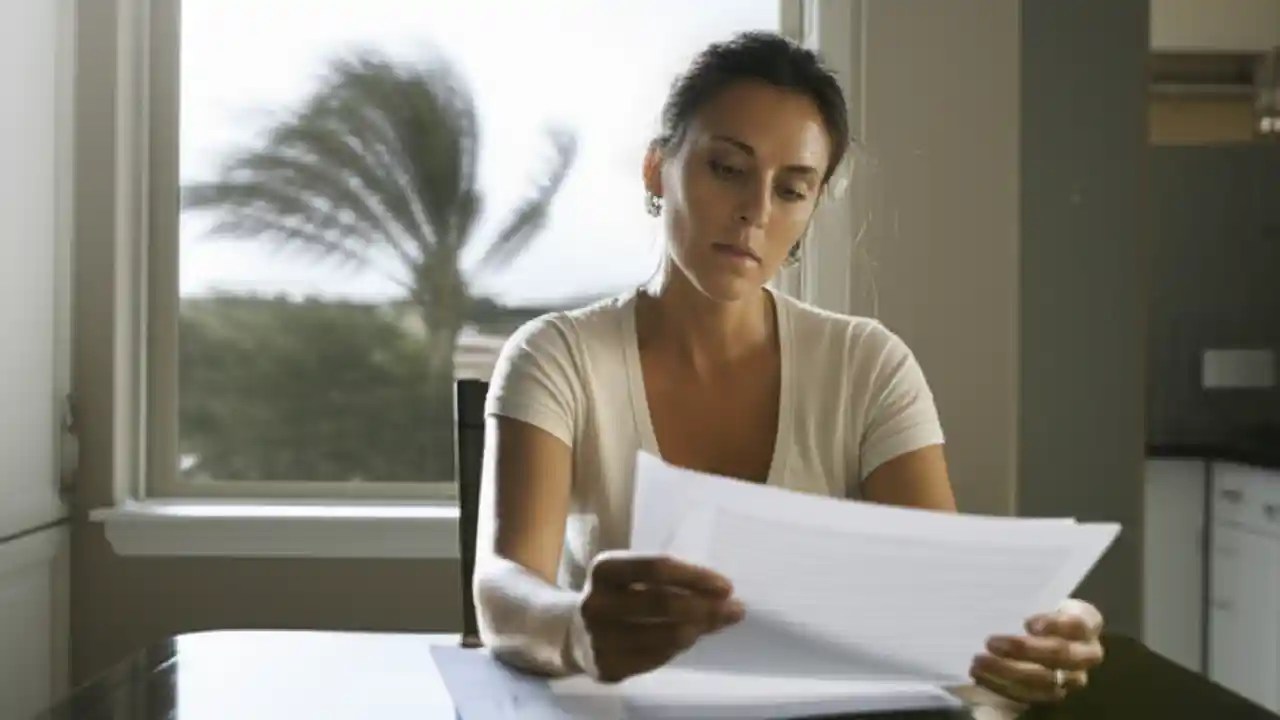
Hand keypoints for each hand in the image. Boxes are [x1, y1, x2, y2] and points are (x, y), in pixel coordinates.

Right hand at [575, 552, 744, 682]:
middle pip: (663, 603)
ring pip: (664, 636)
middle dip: (705, 606)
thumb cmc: (617, 596)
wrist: (572, 633)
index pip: (657, 568)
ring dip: (700, 629)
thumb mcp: (631, 576)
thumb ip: (670, 580)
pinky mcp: (607, 667)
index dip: (695, 576)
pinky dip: (679, 647)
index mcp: (605, 569)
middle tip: (734, 609)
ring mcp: (599, 638)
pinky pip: (657, 658)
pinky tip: (690, 637)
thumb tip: (724, 594)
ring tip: (718, 622)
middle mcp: (596, 603)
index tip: (726, 586)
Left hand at [970, 599, 1104, 704]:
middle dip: (1025, 650)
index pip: (1078, 623)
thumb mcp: (1037, 595)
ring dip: (1009, 673)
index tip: (1028, 623)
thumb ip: (1027, 596)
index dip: (1055, 624)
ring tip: (978, 663)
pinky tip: (981, 677)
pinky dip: (1003, 688)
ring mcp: (1072, 678)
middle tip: (990, 642)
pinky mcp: (1053, 695)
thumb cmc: (1036, 606)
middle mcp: (1086, 653)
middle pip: (1062, 655)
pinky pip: (1031, 698)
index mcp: (1087, 621)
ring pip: (1047, 682)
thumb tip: (1001, 592)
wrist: (1040, 632)